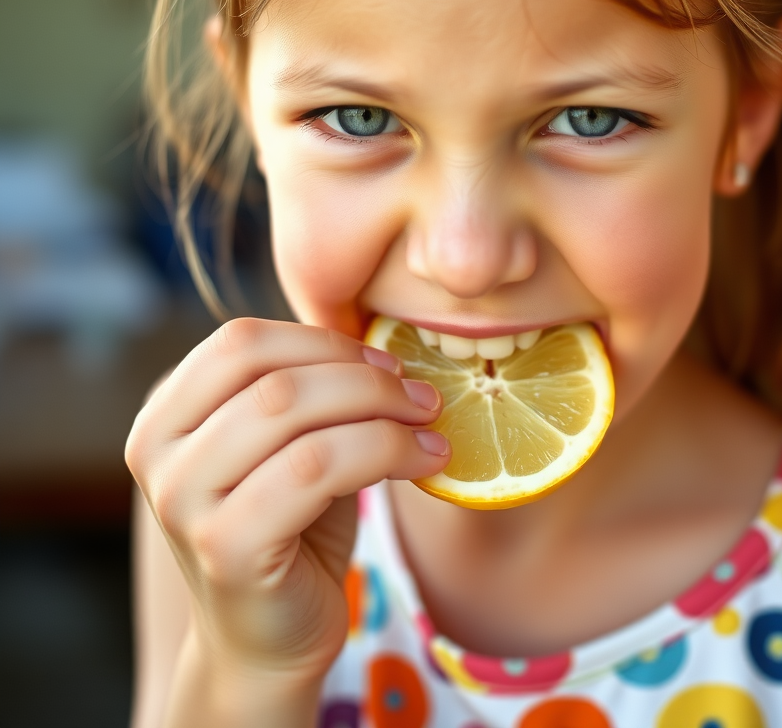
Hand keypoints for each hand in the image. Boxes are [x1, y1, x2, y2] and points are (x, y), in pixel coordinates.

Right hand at [125, 318, 448, 684]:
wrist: (270, 637)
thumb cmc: (290, 525)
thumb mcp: (292, 442)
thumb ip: (313, 389)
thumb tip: (387, 346)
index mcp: (167, 411)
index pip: (242, 340)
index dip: (325, 343)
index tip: (388, 365)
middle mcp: (156, 450)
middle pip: (270, 373)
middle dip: (361, 375)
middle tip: (421, 396)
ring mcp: (182, 500)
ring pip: (292, 413)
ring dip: (382, 411)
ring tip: (430, 426)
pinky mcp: (224, 546)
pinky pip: (314, 468)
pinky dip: (386, 451)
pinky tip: (427, 463)